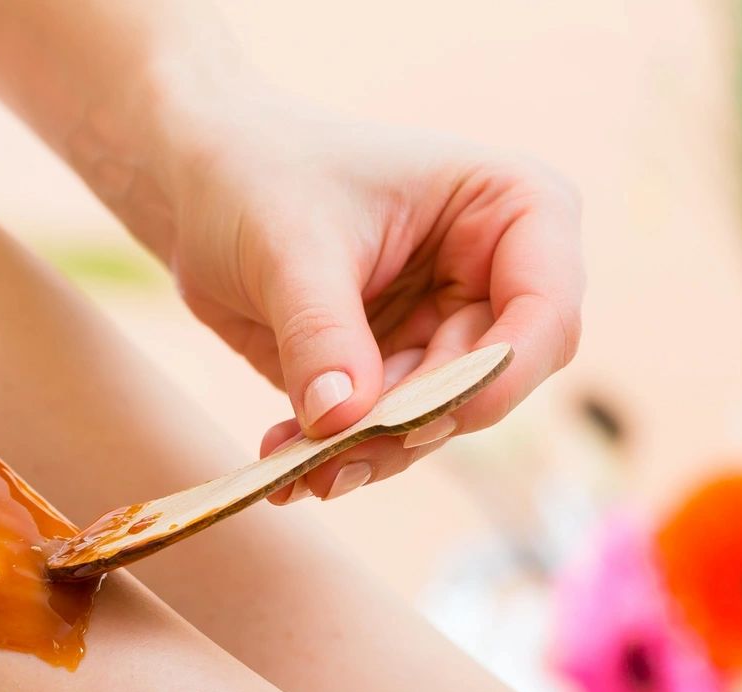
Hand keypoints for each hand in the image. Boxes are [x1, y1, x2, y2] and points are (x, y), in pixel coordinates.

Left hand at [152, 87, 583, 501]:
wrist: (195, 185)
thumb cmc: (256, 173)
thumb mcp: (287, 244)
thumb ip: (322, 333)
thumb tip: (340, 420)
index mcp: (513, 208)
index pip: (546, 312)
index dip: (498, 375)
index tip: (418, 418)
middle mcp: (498, 278)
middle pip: (490, 384)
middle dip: (410, 425)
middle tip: (330, 454)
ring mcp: (453, 332)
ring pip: (439, 423)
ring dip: (368, 454)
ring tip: (295, 468)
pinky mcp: (405, 375)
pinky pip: (390, 436)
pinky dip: (339, 455)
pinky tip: (283, 466)